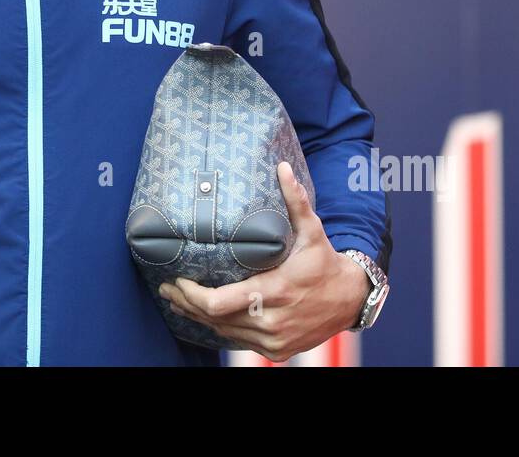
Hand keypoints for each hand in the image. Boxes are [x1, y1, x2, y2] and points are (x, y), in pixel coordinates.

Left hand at [157, 161, 371, 362]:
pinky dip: (220, 329)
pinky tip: (205, 318)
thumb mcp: (312, 230)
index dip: (192, 295)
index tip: (178, 280)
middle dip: (186, 304)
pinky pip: (239, 341)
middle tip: (167, 289)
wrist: (351, 300)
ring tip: (178, 302)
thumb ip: (295, 200)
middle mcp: (272, 321)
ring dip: (198, 319)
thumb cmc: (325, 262)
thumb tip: (281, 168)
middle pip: (214, 320)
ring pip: (224, 333)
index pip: (219, 303)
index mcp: (275, 291)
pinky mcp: (277, 351)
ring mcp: (274, 340)